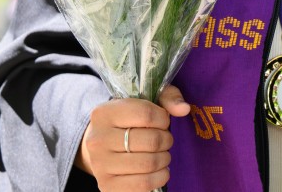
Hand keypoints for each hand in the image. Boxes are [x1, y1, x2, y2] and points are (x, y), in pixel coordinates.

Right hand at [76, 85, 190, 190]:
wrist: (101, 147)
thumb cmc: (128, 121)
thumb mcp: (145, 100)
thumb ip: (167, 98)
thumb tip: (183, 109)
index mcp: (104, 114)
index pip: (146, 114)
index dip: (163, 119)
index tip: (163, 121)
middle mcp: (97, 140)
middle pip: (151, 141)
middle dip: (166, 140)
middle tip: (165, 139)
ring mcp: (100, 165)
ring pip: (149, 163)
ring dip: (164, 158)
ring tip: (162, 153)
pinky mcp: (107, 186)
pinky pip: (144, 184)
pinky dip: (160, 177)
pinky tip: (159, 170)